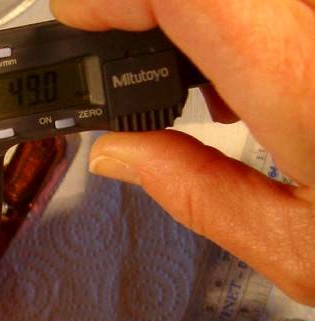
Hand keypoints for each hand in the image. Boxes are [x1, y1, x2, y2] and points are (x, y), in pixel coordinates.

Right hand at [51, 0, 314, 304]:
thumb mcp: (298, 248)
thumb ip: (199, 193)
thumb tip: (117, 155)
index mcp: (304, 84)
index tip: (77, 22)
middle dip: (148, 16)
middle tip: (136, 71)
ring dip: (199, 24)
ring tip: (216, 96)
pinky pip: (277, 4)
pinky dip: (242, 28)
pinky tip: (255, 86)